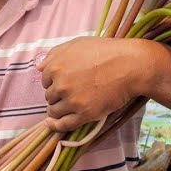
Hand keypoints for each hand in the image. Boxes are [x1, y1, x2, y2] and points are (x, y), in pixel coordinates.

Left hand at [37, 37, 152, 132]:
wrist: (130, 65)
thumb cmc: (105, 51)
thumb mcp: (77, 44)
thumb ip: (55, 54)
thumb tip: (39, 67)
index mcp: (56, 66)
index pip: (45, 81)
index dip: (54, 82)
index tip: (64, 83)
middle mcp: (60, 84)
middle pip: (49, 96)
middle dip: (57, 96)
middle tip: (71, 94)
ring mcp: (72, 100)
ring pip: (54, 111)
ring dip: (57, 110)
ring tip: (66, 107)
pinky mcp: (84, 114)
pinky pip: (64, 125)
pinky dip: (56, 126)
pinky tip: (51, 125)